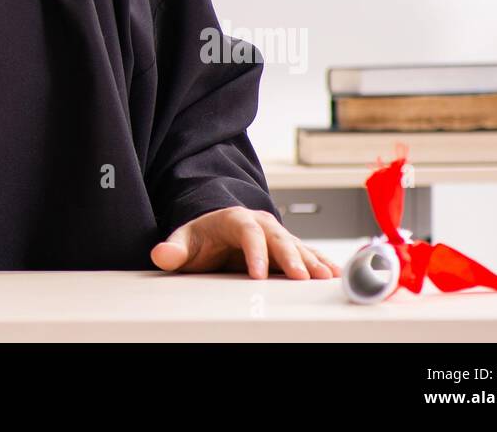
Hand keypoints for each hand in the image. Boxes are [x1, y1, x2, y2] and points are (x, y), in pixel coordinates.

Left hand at [150, 206, 342, 279]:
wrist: (215, 228)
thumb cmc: (201, 236)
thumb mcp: (184, 240)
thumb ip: (173, 248)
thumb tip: (161, 254)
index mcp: (235, 218)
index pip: (247, 231)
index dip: (254, 252)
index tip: (257, 274)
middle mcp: (260, 223)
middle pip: (278, 237)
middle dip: (290, 257)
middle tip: (302, 278)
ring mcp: (276, 235)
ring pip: (297, 245)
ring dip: (312, 261)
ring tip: (327, 278)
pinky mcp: (287, 248)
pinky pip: (308, 254)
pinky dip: (322, 263)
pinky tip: (336, 276)